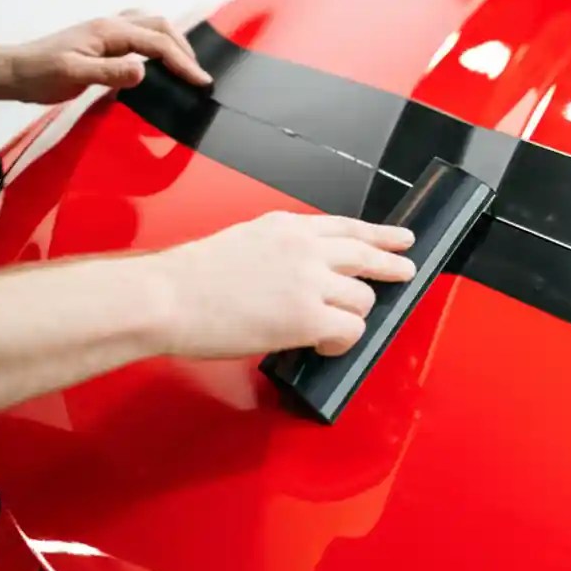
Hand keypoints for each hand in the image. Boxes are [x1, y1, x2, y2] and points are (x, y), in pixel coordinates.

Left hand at [7, 9, 212, 103]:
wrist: (14, 71)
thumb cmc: (40, 75)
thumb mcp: (73, 75)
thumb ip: (109, 73)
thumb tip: (144, 72)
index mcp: (109, 32)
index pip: (157, 44)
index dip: (183, 63)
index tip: (202, 82)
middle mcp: (111, 25)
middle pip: (160, 26)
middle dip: (184, 48)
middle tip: (197, 75)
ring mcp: (106, 30)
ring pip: (151, 25)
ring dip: (172, 41)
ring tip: (184, 65)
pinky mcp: (101, 40)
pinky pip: (139, 31)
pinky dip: (156, 40)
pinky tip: (157, 57)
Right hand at [141, 212, 415, 358]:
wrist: (165, 297)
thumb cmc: (189, 278)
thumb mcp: (243, 242)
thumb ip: (280, 251)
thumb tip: (303, 273)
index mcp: (287, 227)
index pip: (347, 227)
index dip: (379, 234)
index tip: (400, 238)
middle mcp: (305, 248)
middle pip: (366, 255)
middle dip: (390, 265)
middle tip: (405, 270)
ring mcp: (309, 282)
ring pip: (362, 298)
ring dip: (351, 315)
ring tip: (330, 328)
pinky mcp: (308, 317)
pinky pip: (349, 329)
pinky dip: (341, 340)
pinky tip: (323, 343)